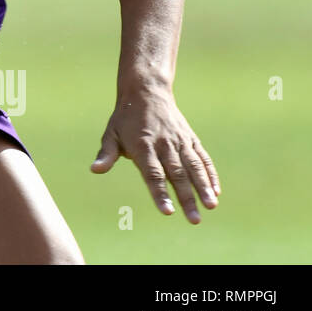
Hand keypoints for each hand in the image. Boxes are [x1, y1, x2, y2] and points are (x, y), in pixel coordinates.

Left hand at [91, 85, 220, 223]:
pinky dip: (210, 174)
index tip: (167, 211)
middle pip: (177, 174)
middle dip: (187, 198)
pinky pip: (202, 157)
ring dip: (204, 187)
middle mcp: (164, 144)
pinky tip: (216, 191)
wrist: (147, 91)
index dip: (160, 193)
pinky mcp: (190, 138)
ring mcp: (180, 141)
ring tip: (211, 206)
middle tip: (194, 220)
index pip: (152, 174)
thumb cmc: (125, 118)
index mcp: (143, 145)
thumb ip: (107, 154)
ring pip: (194, 166)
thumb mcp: (111, 133)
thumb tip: (95, 170)